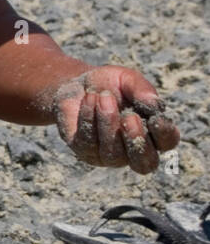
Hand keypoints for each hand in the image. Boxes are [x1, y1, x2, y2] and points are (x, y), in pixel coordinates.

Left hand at [52, 66, 179, 173]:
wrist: (76, 84)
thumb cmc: (110, 84)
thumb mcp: (128, 80)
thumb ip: (142, 90)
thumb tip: (155, 105)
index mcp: (152, 132)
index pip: (167, 143)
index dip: (165, 134)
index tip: (156, 118)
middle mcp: (132, 150)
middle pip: (145, 163)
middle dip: (137, 141)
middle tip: (130, 117)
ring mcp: (108, 155)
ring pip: (113, 153)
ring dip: (109, 123)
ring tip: (103, 96)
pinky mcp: (85, 151)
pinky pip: (88, 143)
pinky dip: (89, 118)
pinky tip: (89, 99)